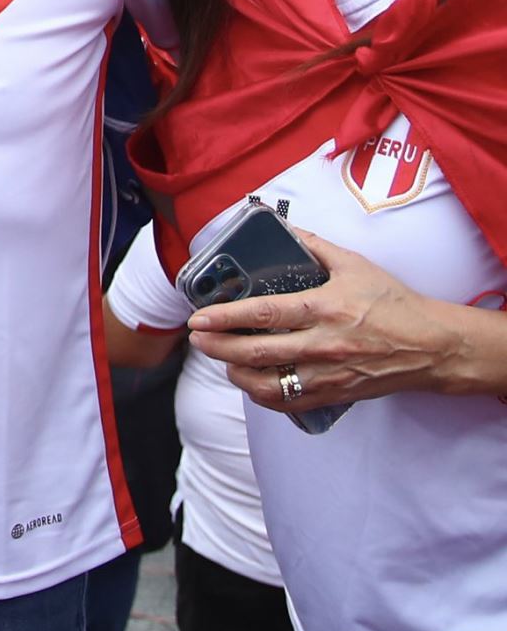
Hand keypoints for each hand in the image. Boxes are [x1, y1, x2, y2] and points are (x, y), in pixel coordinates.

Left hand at [187, 230, 464, 413]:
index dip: (226, 317)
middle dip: (217, 346)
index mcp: (324, 308)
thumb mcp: (355, 265)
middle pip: (256, 352)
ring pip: (267, 383)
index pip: (264, 314)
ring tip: (220, 358)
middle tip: (196, 338)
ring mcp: (328, 374)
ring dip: (235, 372)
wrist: (432, 345)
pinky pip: (288, 403)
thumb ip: (315, 246)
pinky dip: (261, 395)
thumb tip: (283, 227)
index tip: (198, 317)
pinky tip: (249, 381)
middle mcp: (323, 344)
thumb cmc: (394, 302)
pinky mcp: (334, 394)